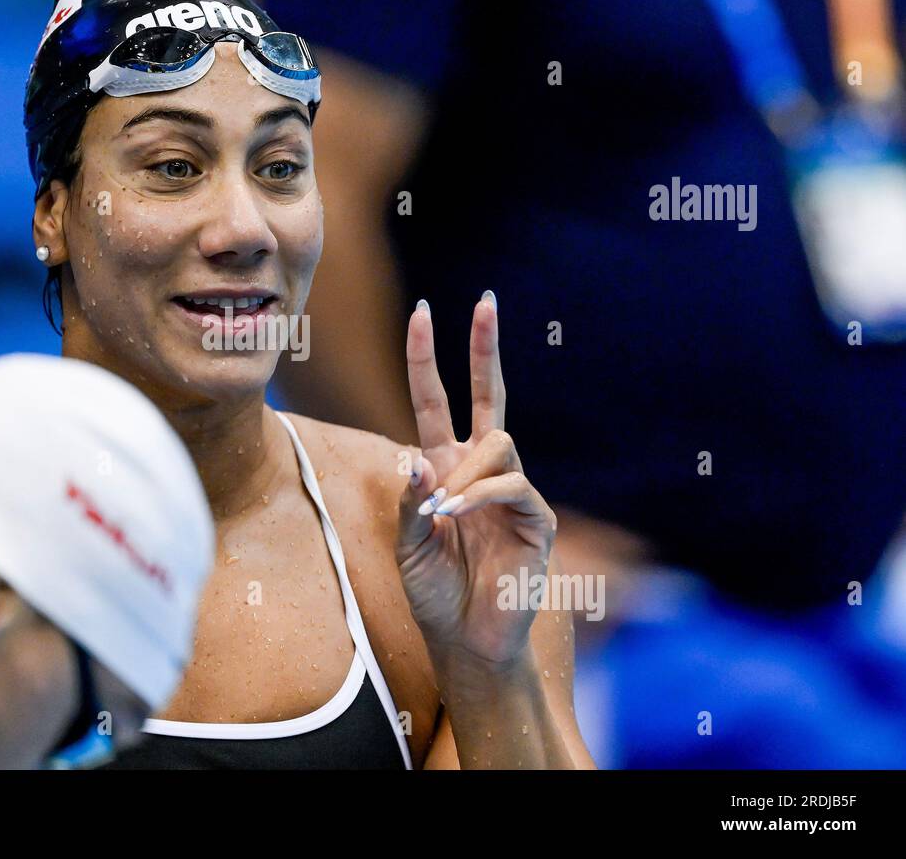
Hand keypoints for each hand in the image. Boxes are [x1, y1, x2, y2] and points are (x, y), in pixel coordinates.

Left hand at [395, 292, 556, 665]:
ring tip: (441, 511)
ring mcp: (511, 490)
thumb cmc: (434, 591)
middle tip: (483, 301)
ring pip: (498, 443)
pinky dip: (478, 496)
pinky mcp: (535, 518)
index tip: (422, 313)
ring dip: (463, 470)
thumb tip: (415, 458)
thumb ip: (408, 501)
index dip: (427, 359)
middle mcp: (480, 470)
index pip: (436, 400)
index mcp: (444, 467)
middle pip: (489, 394)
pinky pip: (511, 485)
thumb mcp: (405, 543)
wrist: (465, 640)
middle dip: (484, 347)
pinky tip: (454, 515)